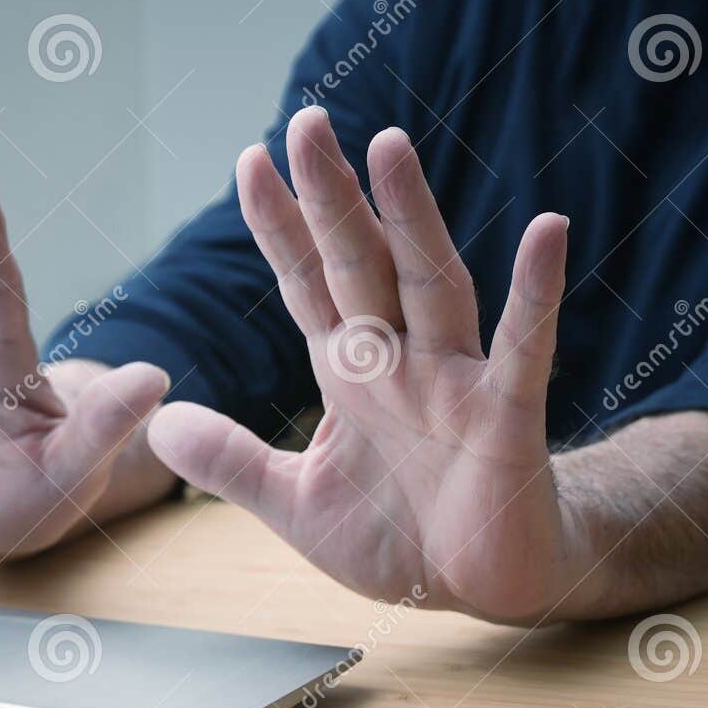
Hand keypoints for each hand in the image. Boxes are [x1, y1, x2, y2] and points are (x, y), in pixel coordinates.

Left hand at [146, 108, 590, 623]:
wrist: (479, 587)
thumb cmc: (397, 538)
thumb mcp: (295, 504)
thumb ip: (232, 462)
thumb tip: (160, 424)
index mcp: (351, 373)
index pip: (308, 284)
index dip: (280, 226)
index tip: (249, 160)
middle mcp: (401, 362)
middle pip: (361, 264)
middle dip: (332, 198)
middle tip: (306, 120)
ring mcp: (455, 382)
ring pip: (430, 285)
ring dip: (411, 218)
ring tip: (390, 146)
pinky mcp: (507, 419)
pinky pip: (522, 349)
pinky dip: (536, 294)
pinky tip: (547, 232)